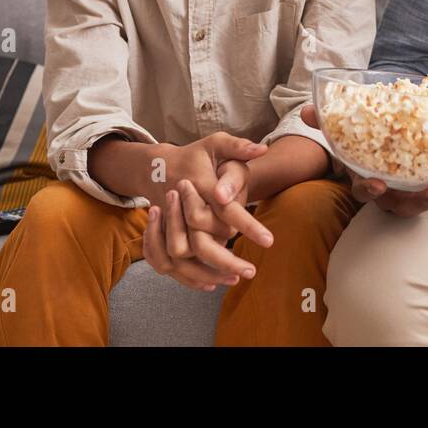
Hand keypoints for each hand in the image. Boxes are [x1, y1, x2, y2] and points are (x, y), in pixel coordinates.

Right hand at [142, 134, 273, 291]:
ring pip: (187, 257)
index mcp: (200, 186)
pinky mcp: (164, 236)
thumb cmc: (195, 156)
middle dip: (227, 260)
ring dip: (211, 271)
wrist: (158, 166)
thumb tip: (262, 149)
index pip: (227, 210)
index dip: (248, 225)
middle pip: (203, 242)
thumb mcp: (215, 144)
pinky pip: (174, 264)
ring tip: (237, 278)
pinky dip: (192, 275)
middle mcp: (182, 209)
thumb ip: (238, 147)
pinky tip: (213, 283)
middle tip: (252, 271)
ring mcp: (170, 224)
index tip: (269, 241)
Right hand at [299, 102, 427, 216]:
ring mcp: (419, 195)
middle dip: (424, 201)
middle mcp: (395, 196)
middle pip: (409, 205)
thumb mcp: (344, 139)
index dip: (370, 190)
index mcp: (370, 184)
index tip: (374, 183)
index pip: (366, 192)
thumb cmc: (363, 151)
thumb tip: (308, 110)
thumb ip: (327, 125)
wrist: (380, 163)